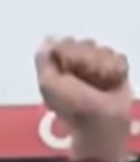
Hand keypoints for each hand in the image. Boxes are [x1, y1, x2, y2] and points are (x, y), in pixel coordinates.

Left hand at [35, 38, 133, 161]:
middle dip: (87, 60)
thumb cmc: (73, 106)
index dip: (69, 53)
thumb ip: (44, 60)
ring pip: (103, 49)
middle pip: (86, 43)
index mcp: (58, 66)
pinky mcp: (116, 69)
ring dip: (101, 67)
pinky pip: (119, 57)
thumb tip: (47, 40)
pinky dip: (116, 69)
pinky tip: (112, 81)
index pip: (66, 42)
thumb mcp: (49, 84)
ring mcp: (96, 65)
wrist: (103, 121)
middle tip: (86, 79)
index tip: (69, 69)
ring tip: (100, 83)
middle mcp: (76, 63)